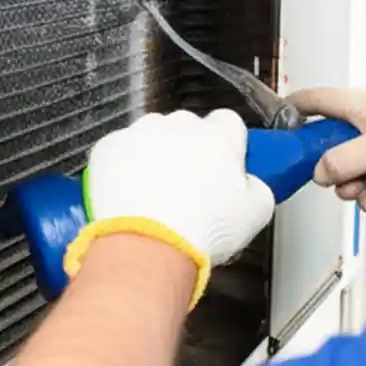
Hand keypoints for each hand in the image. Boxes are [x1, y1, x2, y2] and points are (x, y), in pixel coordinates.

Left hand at [66, 110, 273, 307]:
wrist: (149, 243)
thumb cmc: (202, 230)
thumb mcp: (256, 212)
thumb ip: (256, 185)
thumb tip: (248, 182)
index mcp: (218, 136)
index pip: (227, 122)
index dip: (225, 143)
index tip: (222, 161)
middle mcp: (178, 126)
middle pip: (186, 126)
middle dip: (187, 148)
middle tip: (187, 183)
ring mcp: (139, 133)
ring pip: (150, 133)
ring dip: (153, 152)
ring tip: (154, 190)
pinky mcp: (108, 146)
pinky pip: (119, 148)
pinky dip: (122, 164)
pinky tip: (129, 191)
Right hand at [287, 87, 365, 213]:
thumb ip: (339, 162)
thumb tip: (320, 173)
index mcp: (359, 104)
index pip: (312, 100)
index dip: (290, 110)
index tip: (276, 124)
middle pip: (331, 146)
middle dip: (332, 172)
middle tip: (340, 182)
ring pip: (353, 169)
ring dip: (355, 189)